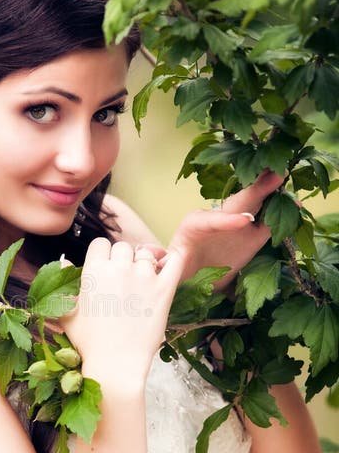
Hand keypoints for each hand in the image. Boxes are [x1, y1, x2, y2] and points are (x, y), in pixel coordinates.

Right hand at [60, 238, 184, 392]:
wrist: (115, 365)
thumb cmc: (89, 343)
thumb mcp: (67, 313)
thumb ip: (64, 285)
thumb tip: (63, 263)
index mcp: (94, 270)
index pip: (100, 244)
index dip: (102, 256)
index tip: (104, 270)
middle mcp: (119, 268)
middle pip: (123, 248)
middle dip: (122, 260)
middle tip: (122, 281)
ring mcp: (144, 277)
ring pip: (146, 255)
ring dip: (143, 264)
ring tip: (140, 283)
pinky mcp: (165, 289)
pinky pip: (174, 262)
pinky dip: (171, 261)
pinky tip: (165, 270)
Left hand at [160, 169, 285, 290]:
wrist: (190, 278)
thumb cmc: (176, 269)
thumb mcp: (169, 266)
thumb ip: (165, 262)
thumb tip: (155, 258)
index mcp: (194, 225)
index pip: (210, 220)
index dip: (226, 221)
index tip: (244, 222)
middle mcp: (217, 219)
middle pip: (237, 203)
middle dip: (255, 188)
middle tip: (274, 173)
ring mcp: (236, 226)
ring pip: (255, 206)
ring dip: (270, 193)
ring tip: (285, 179)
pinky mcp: (251, 238)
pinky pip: (267, 224)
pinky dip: (281, 216)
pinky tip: (296, 206)